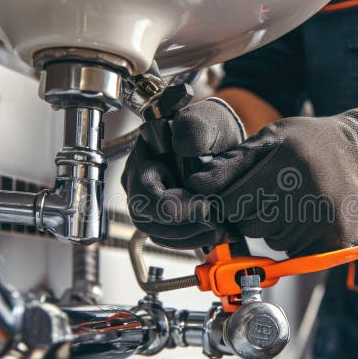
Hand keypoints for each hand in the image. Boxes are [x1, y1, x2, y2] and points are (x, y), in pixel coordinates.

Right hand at [121, 98, 245, 247]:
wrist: (218, 139)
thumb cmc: (209, 126)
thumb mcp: (206, 119)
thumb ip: (194, 129)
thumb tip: (182, 148)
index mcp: (142, 157)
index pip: (144, 193)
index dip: (172, 207)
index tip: (205, 206)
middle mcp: (138, 182)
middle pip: (146, 218)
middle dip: (182, 226)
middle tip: (215, 221)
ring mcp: (148, 200)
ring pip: (157, 232)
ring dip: (189, 236)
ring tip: (219, 229)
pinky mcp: (163, 215)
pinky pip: (169, 237)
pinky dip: (192, 239)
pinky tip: (214, 232)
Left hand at [186, 95, 357, 255]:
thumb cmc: (308, 144)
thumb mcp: (270, 138)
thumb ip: (233, 162)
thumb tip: (196, 185)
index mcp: (285, 159)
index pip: (230, 201)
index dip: (226, 202)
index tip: (233, 197)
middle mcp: (307, 188)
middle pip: (249, 224)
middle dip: (251, 214)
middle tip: (271, 194)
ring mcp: (325, 216)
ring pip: (272, 241)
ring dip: (274, 229)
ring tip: (294, 202)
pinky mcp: (337, 238)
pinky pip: (295, 253)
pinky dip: (295, 241)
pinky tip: (307, 218)